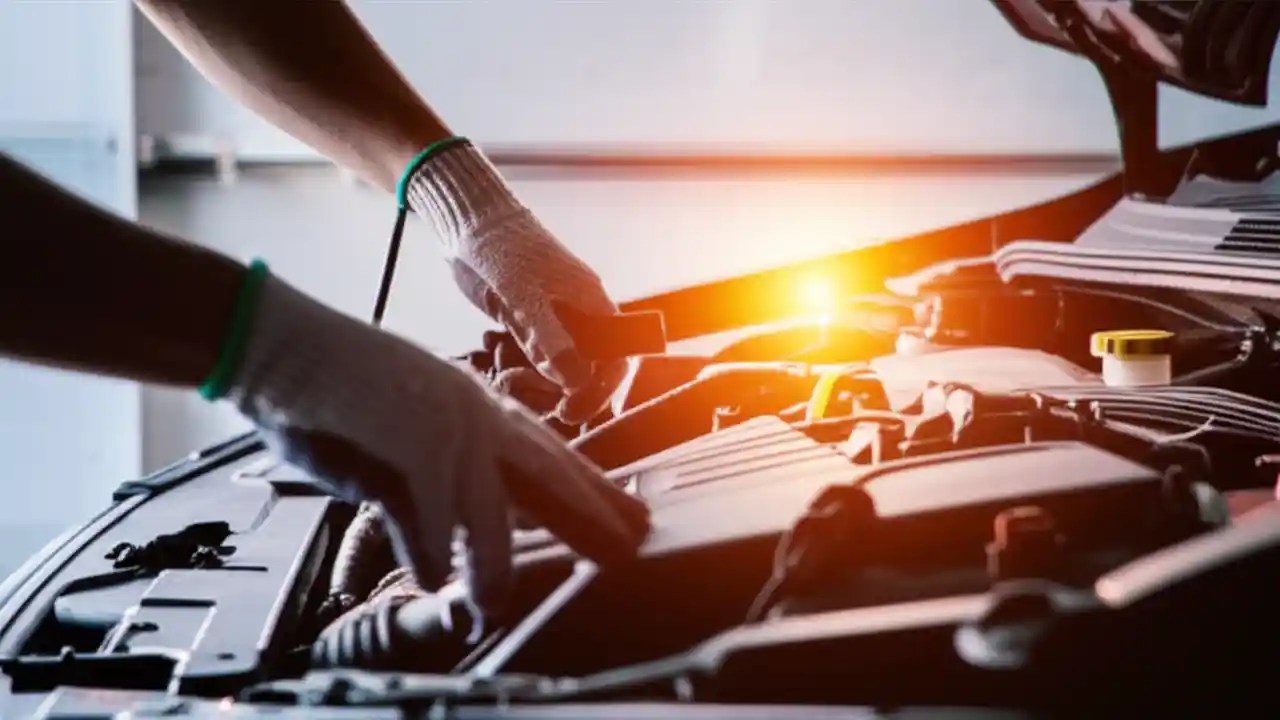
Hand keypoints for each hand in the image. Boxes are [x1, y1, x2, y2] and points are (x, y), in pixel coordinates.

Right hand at [229, 275, 648, 615]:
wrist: (287, 344)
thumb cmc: (336, 376)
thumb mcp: (410, 405)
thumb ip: (444, 446)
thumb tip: (461, 497)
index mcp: (476, 400)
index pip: (549, 448)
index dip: (587, 482)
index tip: (619, 504)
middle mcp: (474, 414)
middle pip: (549, 475)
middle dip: (588, 514)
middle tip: (620, 543)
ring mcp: (448, 432)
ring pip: (490, 518)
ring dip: (492, 569)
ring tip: (492, 604)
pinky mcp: (412, 453)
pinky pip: (431, 524)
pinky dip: (427, 558)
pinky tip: (430, 581)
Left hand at [405, 142, 627, 423]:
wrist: (467, 219)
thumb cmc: (501, 251)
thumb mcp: (523, 298)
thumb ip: (550, 339)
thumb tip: (575, 381)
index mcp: (590, 302)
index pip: (616, 354)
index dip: (602, 387)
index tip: (575, 409)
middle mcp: (577, 310)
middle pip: (591, 364)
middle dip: (575, 392)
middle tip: (554, 414)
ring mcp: (551, 313)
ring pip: (562, 361)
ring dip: (548, 384)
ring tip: (524, 391)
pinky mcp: (525, 315)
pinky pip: (536, 352)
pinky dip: (527, 370)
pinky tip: (510, 375)